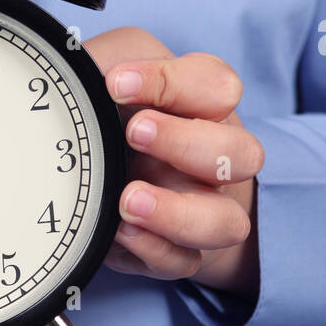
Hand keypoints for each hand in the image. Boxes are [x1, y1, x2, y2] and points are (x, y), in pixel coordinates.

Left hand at [85, 27, 262, 298]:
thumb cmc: (108, 111)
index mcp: (201, 105)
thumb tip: (85, 75)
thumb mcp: (104, 69)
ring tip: (128, 200)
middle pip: (240, 154)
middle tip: (133, 132)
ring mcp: (201, 208)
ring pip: (226, 222)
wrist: (95, 171)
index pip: (215, 86)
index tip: (116, 82)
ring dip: (178, 212)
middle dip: (185, 143)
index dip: (171, 83)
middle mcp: (213, 158)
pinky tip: (119, 232)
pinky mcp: (177, 251)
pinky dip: (153, 248)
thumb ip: (103, 63)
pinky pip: (184, 261)